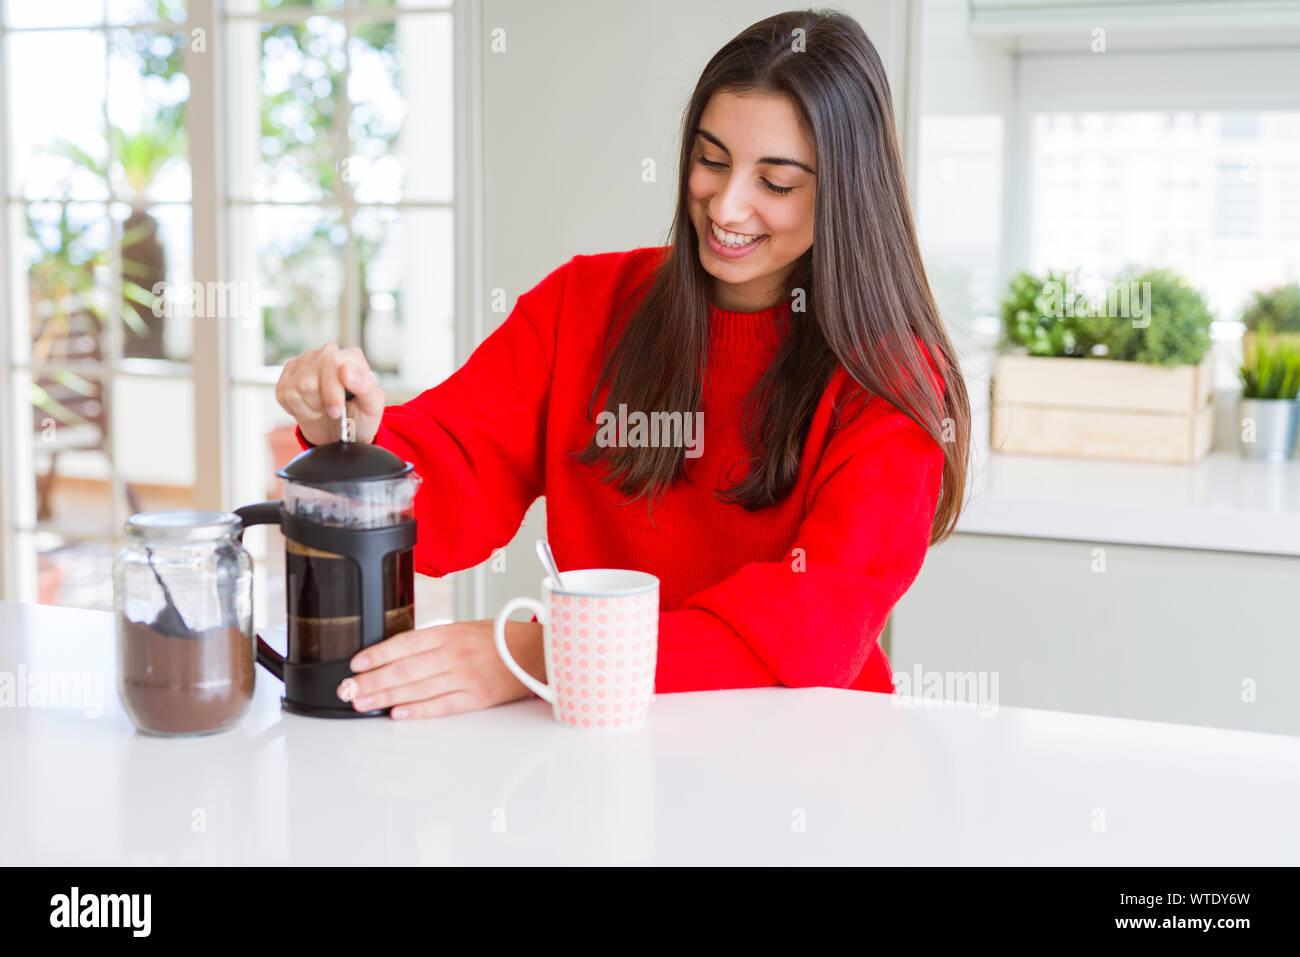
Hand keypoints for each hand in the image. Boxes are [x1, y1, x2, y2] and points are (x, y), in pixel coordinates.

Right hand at [275, 343, 384, 445]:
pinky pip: (284, 395)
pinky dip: (297, 409)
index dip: (331, 392)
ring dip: (311, 408)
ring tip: (324, 408)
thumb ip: (365, 386)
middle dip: (321, 403)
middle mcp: (327, 353)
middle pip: (309, 381)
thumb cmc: (359, 416)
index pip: (331, 362)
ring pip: (296, 389)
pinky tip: (310, 407)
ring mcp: (305, 362)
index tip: (337, 411)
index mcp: (350, 356)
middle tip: (334, 413)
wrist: (341, 431)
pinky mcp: (288, 376)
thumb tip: (346, 369)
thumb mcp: (371, 406)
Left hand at [335, 619, 545, 718]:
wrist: (539, 651)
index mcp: (450, 633)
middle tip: (348, 690)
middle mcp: (455, 654)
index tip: (356, 664)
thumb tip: (399, 654)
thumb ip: (435, 641)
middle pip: (405, 669)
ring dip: (386, 697)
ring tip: (363, 703)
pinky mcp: (477, 697)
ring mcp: (466, 677)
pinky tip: (398, 713)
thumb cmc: (503, 639)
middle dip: (373, 680)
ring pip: (418, 688)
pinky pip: (442, 705)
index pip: (405, 643)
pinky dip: (418, 710)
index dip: (378, 654)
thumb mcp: (466, 628)